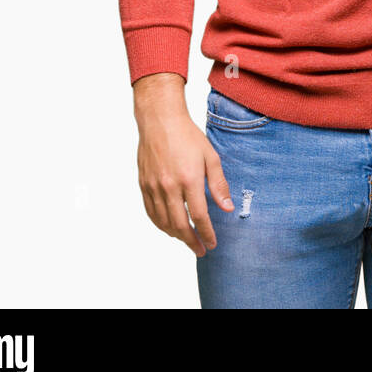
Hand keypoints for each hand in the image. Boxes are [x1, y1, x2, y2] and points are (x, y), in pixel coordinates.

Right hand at [133, 74, 233, 256]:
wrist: (160, 121)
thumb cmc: (188, 136)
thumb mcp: (211, 157)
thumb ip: (219, 185)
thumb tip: (227, 208)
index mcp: (189, 179)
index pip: (199, 216)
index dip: (207, 233)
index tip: (213, 244)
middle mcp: (169, 186)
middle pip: (180, 225)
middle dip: (192, 241)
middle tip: (201, 250)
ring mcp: (154, 187)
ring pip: (163, 222)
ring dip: (176, 236)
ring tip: (188, 240)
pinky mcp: (143, 185)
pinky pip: (151, 213)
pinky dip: (160, 225)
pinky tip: (169, 228)